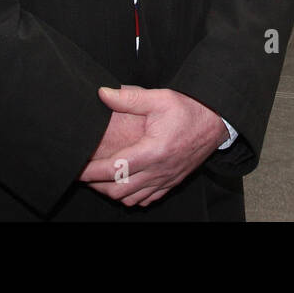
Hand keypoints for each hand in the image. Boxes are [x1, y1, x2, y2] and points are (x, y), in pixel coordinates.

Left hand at [80, 86, 228, 207]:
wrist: (216, 121)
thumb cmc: (189, 109)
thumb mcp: (160, 98)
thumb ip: (129, 98)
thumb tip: (102, 93)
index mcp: (153, 151)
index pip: (114, 169)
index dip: (91, 171)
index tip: (77, 169)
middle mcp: (159, 170)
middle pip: (118, 189)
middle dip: (97, 184)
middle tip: (84, 173)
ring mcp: (166, 179)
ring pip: (131, 198)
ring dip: (112, 191)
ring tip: (99, 180)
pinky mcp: (172, 182)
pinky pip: (147, 200)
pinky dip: (131, 197)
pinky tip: (125, 185)